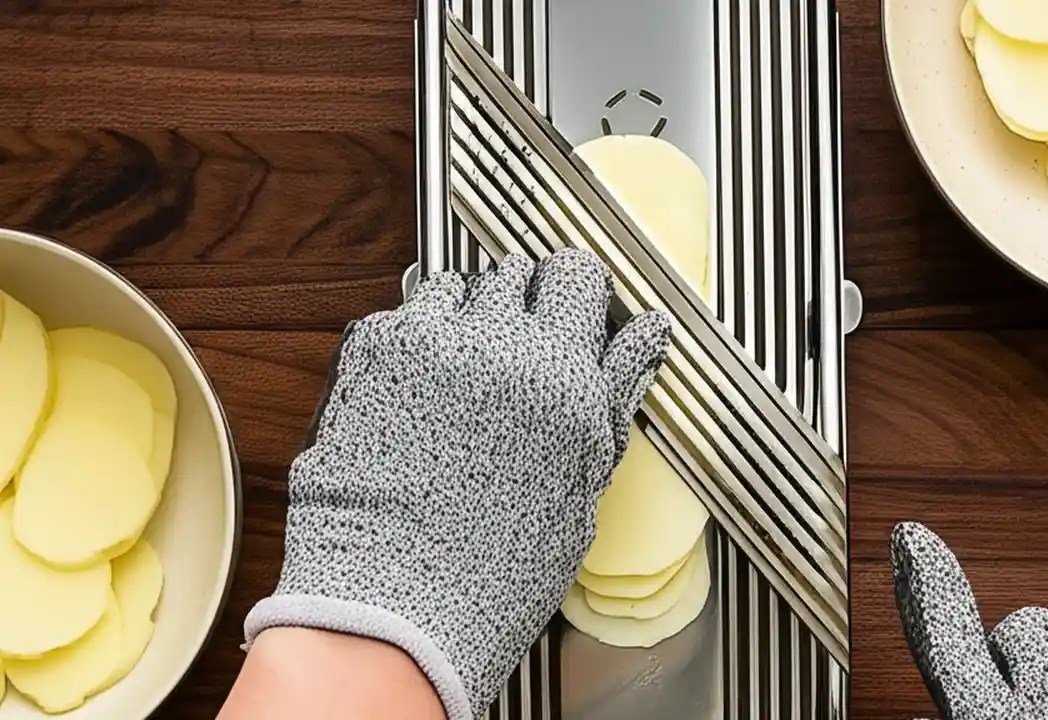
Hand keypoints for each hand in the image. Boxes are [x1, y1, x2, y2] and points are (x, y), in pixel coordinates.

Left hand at [244, 250, 670, 719]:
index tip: (567, 320)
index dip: (574, 296)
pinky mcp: (371, 352)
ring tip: (459, 381)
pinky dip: (412, 342)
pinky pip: (402, 316)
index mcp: (564, 374)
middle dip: (519, 306)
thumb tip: (646, 334)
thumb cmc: (495, 564)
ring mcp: (430, 341)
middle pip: (517, 271)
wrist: (393, 605)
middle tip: (513, 361)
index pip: (579, 276)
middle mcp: (500, 342)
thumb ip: (615, 394)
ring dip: (464, 318)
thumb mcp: (582, 484)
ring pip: (457, 286)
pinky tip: (414, 396)